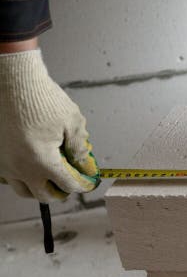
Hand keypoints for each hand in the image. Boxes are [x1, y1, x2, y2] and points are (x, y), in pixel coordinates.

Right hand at [0, 49, 99, 201]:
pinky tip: (30, 166)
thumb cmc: (41, 98)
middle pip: (43, 195)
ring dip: (38, 187)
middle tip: (70, 183)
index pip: (68, 185)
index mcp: (41, 162)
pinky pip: (8, 177)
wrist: (12, 81)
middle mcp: (19, 167)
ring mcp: (4, 163)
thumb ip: (80, 148)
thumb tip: (84, 165)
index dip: (82, 184)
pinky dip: (21, 177)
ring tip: (50, 177)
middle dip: (60, 192)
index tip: (88, 181)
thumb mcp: (72, 123)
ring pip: (22, 189)